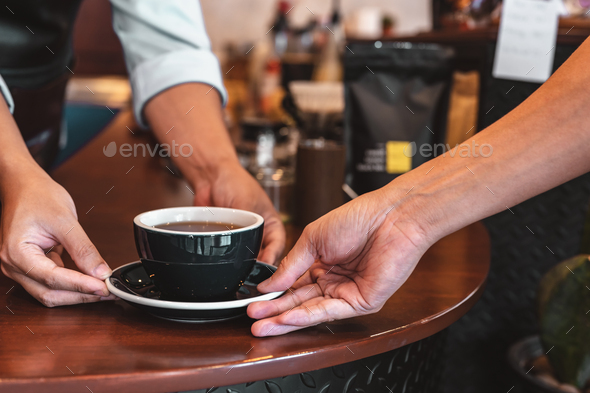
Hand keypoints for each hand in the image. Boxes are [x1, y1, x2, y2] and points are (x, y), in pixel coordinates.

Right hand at [0, 168, 114, 306]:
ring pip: (50, 292)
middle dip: (80, 295)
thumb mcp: (65, 220)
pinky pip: (52, 282)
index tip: (103, 287)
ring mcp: (21, 267)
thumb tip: (100, 272)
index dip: (80, 285)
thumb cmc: (37, 196)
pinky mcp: (31, 266)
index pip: (52, 278)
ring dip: (77, 293)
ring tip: (104, 289)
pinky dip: (73, 284)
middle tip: (109, 292)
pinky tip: (92, 281)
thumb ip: (83, 249)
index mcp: (16, 252)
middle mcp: (13, 265)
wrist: (24, 186)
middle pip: (49, 293)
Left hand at [190, 161, 285, 264]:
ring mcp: (242, 236)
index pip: (278, 245)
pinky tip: (224, 264)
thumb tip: (250, 249)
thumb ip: (250, 227)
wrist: (209, 175)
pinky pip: (229, 253)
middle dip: (257, 265)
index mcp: (271, 223)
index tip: (264, 267)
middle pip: (262, 255)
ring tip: (238, 270)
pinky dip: (227, 259)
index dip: (272, 257)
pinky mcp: (226, 239)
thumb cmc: (233, 181)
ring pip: (246, 257)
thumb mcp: (246, 203)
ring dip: (242, 263)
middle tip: (250, 272)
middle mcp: (259, 232)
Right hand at [247, 186, 430, 335]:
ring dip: (285, 320)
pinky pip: (330, 312)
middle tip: (253, 320)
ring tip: (261, 326)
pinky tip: (287, 318)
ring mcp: (347, 293)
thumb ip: (291, 265)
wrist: (390, 217)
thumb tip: (268, 284)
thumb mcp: (313, 239)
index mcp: (321, 263)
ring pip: (311, 311)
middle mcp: (334, 281)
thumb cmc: (358, 219)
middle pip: (299, 302)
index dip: (273, 295)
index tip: (254, 301)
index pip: (292, 286)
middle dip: (274, 313)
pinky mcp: (362, 302)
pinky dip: (307, 316)